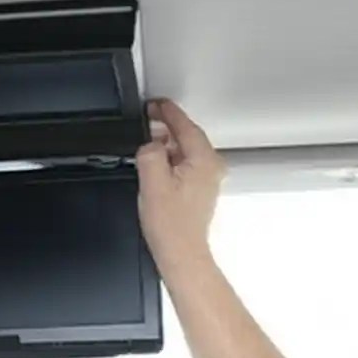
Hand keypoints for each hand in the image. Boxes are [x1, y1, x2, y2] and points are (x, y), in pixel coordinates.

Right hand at [136, 100, 225, 279]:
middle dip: (165, 127)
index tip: (154, 104)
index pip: (184, 125)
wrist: (181, 253)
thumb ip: (150, 152)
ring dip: (166, 145)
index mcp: (203, 160)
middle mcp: (211, 167)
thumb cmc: (172, 226)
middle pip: (187, 135)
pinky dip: (170, 160)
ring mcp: (208, 178)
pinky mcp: (200, 189)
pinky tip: (155, 168)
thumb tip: (151, 143)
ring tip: (146, 146)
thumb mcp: (152, 181)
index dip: (166, 112)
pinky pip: (185, 164)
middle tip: (146, 120)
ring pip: (185, 150)